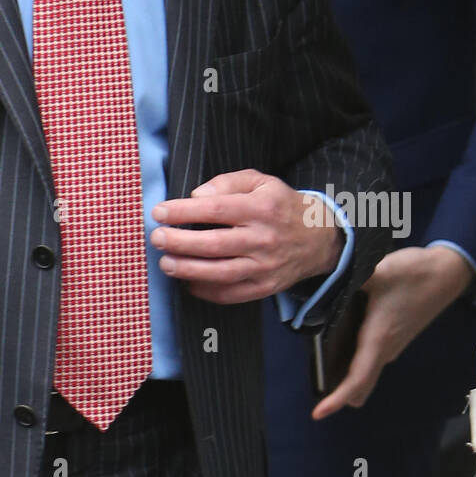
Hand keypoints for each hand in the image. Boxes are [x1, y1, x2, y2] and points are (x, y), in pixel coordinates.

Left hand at [151, 169, 341, 304]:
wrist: (318, 238)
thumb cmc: (281, 205)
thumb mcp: (260, 182)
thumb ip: (227, 182)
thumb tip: (197, 196)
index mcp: (260, 208)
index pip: (216, 209)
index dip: (183, 212)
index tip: (159, 212)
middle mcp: (263, 239)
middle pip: (215, 244)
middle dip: (180, 242)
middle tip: (157, 238)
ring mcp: (265, 266)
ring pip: (221, 273)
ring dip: (188, 270)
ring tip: (166, 263)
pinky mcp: (265, 287)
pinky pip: (232, 294)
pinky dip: (207, 291)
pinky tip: (188, 282)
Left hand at [312, 246, 474, 419]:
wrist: (447, 271)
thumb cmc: (414, 274)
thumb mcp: (377, 272)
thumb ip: (346, 280)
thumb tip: (322, 284)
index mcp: (378, 338)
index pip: (357, 380)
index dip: (336, 399)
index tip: (318, 413)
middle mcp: (386, 349)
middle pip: (360, 384)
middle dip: (337, 392)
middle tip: (311, 386)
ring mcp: (392, 344)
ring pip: (365, 372)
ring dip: (344, 376)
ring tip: (315, 364)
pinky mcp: (394, 336)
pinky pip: (369, 358)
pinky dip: (352, 362)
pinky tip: (333, 343)